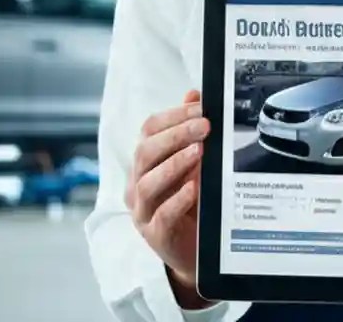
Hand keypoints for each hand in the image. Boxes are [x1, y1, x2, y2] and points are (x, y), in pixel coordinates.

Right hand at [125, 90, 210, 308]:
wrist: (192, 248)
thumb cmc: (190, 202)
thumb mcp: (192, 164)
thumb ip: (190, 132)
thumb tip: (194, 94)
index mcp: (145, 162)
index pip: (149, 131)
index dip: (173, 117)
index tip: (199, 108)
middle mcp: (137, 183)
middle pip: (146, 153)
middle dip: (176, 136)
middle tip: (204, 126)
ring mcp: (143, 210)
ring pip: (148, 183)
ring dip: (175, 164)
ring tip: (199, 153)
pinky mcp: (154, 234)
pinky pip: (162, 215)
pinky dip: (177, 200)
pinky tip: (193, 189)